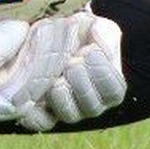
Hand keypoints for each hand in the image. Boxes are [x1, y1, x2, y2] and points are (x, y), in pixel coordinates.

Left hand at [0, 11, 125, 130]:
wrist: (49, 36)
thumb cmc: (79, 32)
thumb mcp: (96, 26)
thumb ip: (105, 35)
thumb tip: (97, 46)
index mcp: (108, 87)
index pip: (114, 92)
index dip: (103, 73)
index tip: (89, 51)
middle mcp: (90, 104)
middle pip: (92, 106)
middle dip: (82, 83)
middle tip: (71, 62)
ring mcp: (67, 110)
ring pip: (70, 114)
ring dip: (63, 96)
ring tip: (56, 78)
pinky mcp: (43, 114)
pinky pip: (42, 121)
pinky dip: (38, 110)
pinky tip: (35, 93)